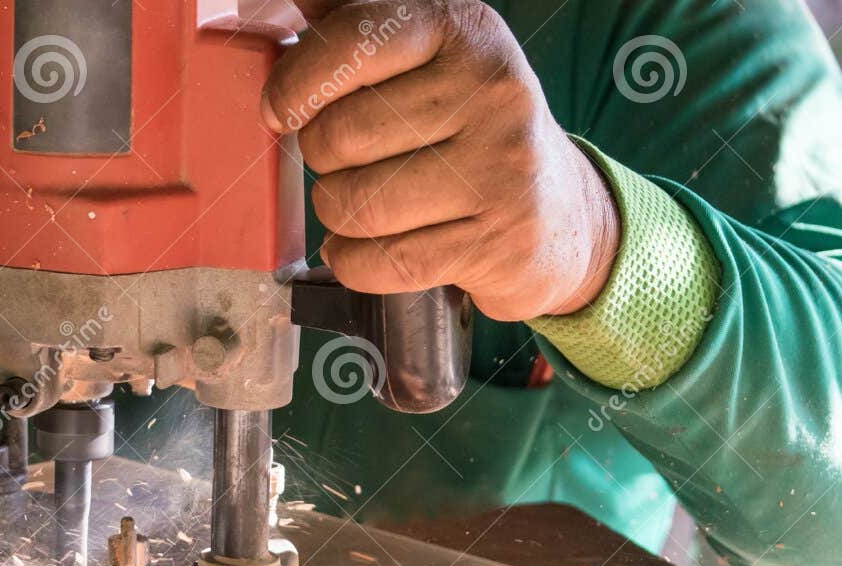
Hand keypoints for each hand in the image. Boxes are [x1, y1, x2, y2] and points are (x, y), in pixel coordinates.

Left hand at [262, 0, 618, 320]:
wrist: (559, 210)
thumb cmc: (468, 128)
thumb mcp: (429, 58)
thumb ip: (358, 28)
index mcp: (464, 30)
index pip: (350, 41)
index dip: (295, 84)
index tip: (281, 112)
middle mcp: (491, 90)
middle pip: (339, 135)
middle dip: (324, 161)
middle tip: (349, 164)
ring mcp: (499, 169)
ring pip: (354, 205)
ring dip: (338, 215)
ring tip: (365, 205)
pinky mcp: (495, 241)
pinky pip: (378, 260)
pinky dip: (355, 261)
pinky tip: (372, 246)